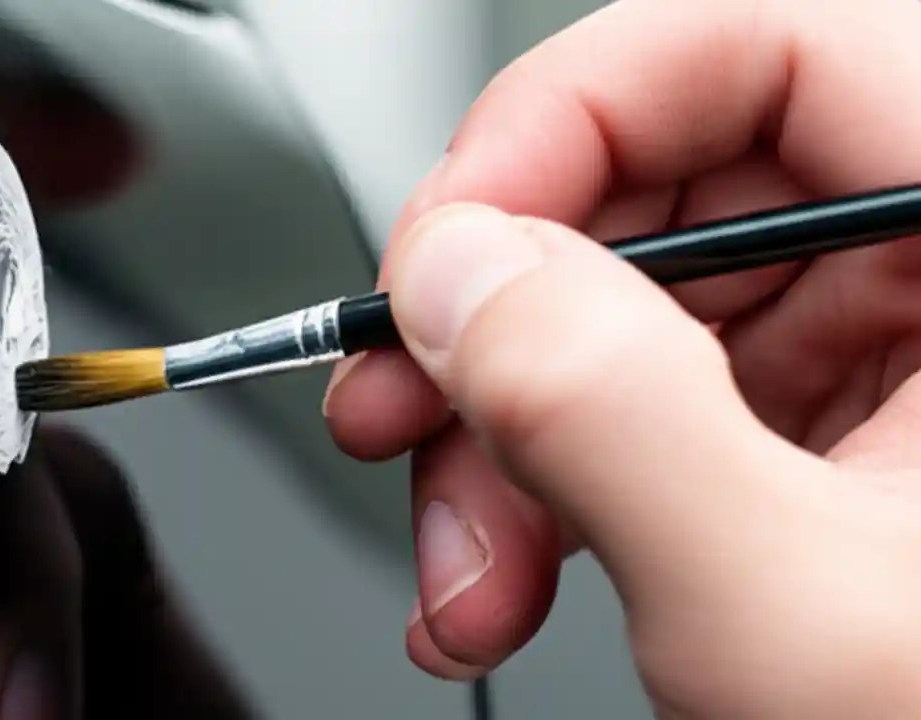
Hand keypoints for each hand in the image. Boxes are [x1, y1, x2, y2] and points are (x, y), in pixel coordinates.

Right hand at [324, 0, 920, 716]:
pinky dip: (553, 485)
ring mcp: (898, 362)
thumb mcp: (794, 616)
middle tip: (400, 412)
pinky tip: (510, 573)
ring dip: (506, 435)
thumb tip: (458, 274)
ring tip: (465, 565)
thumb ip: (611, 415)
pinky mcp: (832, 441)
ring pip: (629, 309)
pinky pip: (651, 402)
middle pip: (667, 189)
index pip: (765, 51)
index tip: (442, 248)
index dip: (570, 120)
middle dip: (499, 321)